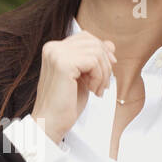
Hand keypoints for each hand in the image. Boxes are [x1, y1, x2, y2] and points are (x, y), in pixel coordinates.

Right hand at [30, 27, 116, 143]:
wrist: (50, 123)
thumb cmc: (65, 103)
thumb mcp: (84, 77)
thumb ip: (94, 59)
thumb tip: (110, 43)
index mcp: (54, 49)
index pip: (86, 38)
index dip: (102, 52)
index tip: (106, 71)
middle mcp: (53, 48)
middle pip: (93, 43)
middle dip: (105, 64)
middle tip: (103, 85)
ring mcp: (56, 54)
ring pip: (96, 51)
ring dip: (103, 73)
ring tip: (97, 90)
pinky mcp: (63, 64)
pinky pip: (94, 62)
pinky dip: (99, 77)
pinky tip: (93, 90)